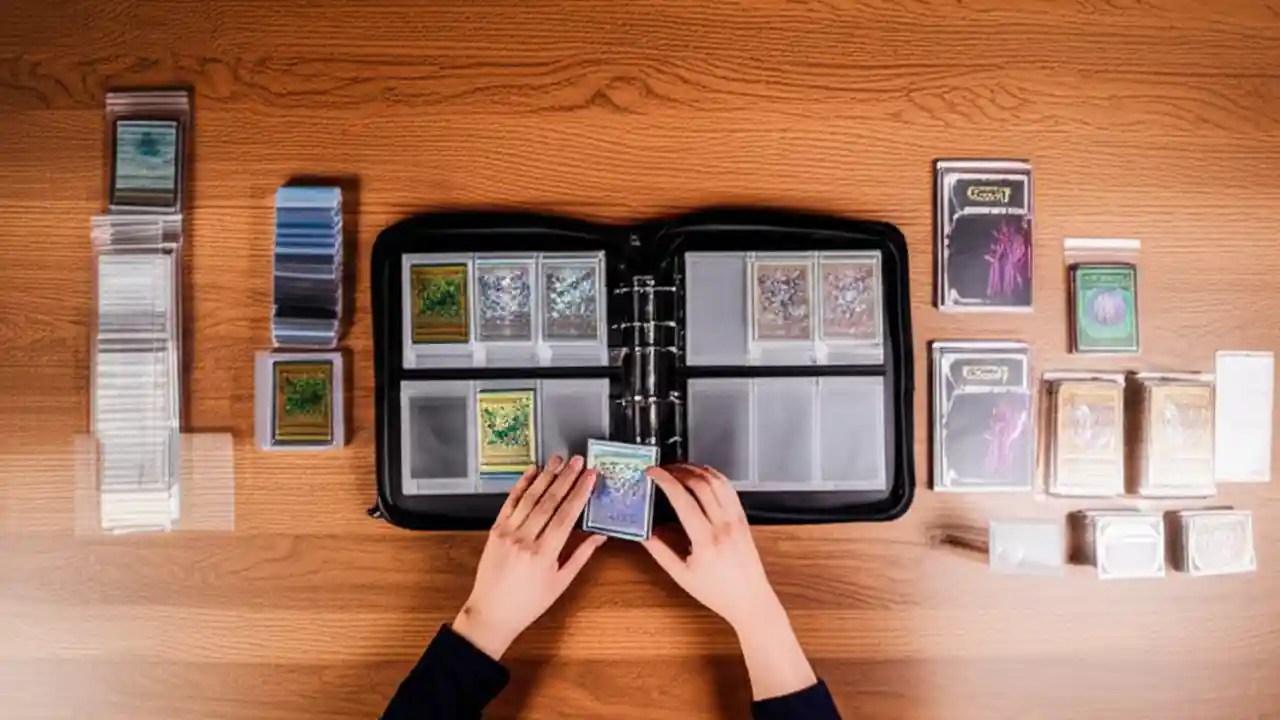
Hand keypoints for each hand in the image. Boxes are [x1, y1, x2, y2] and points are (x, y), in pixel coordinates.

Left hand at [452, 455, 605, 659]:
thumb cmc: (528, 603)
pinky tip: (532, 472)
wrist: (492, 612)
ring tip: (559, 460)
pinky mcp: (495, 530)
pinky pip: (510, 502)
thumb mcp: (561, 583)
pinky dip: (521, 485)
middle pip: (549, 501)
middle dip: (566, 478)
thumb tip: (600, 536)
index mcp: (544, 554)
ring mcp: (508, 533)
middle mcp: (525, 539)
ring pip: (530, 498)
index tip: (590, 477)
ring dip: (546, 476)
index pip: (566, 516)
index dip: (580, 493)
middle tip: (578, 461)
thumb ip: (581, 556)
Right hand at [642, 464, 782, 630]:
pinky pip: (730, 490)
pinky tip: (704, 476)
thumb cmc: (718, 592)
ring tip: (681, 468)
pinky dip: (715, 477)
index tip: (652, 473)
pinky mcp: (743, 520)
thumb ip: (660, 553)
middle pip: (700, 484)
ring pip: (717, 482)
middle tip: (664, 469)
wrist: (750, 600)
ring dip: (697, 470)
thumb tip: (644, 535)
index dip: (665, 481)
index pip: (682, 499)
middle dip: (679, 470)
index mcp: (705, 539)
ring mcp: (736, 520)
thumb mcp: (682, 576)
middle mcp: (723, 525)